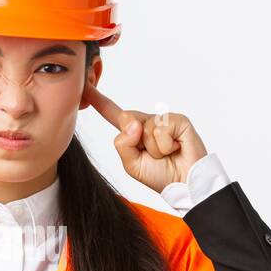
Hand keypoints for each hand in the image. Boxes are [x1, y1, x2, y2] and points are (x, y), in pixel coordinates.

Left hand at [83, 82, 207, 193]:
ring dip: (153, 149)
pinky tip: (176, 148)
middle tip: (153, 155)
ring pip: (144, 128)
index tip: (86, 87)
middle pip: (126, 118)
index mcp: (133, 133)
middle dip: (135, 140)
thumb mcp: (131, 164)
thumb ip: (123, 144)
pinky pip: (161, 129)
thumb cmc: (160, 175)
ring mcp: (163, 120)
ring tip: (167, 154)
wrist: (184, 183)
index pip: (113, 114)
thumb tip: (134, 123)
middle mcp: (147, 123)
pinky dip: (165, 145)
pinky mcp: (178, 120)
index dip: (99, 101)